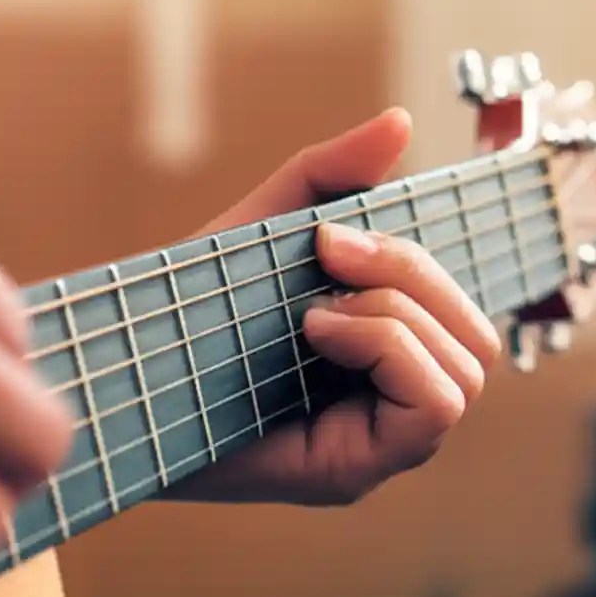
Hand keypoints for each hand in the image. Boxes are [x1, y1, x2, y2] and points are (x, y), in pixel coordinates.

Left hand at [165, 108, 501, 504]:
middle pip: (478, 342)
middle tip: (328, 259)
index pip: (464, 316)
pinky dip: (386, 349)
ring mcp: (379, 448)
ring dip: (395, 319)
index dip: (415, 262)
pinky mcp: (352, 474)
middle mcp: (394, 410)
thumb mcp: (265, 229)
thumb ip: (330, 177)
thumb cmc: (191, 310)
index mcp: (389, 360)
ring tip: (314, 312)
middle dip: (412, 280)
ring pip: (465, 376)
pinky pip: (433, 408)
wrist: (117, 375)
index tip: (329, 238)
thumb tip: (400, 122)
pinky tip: (316, 334)